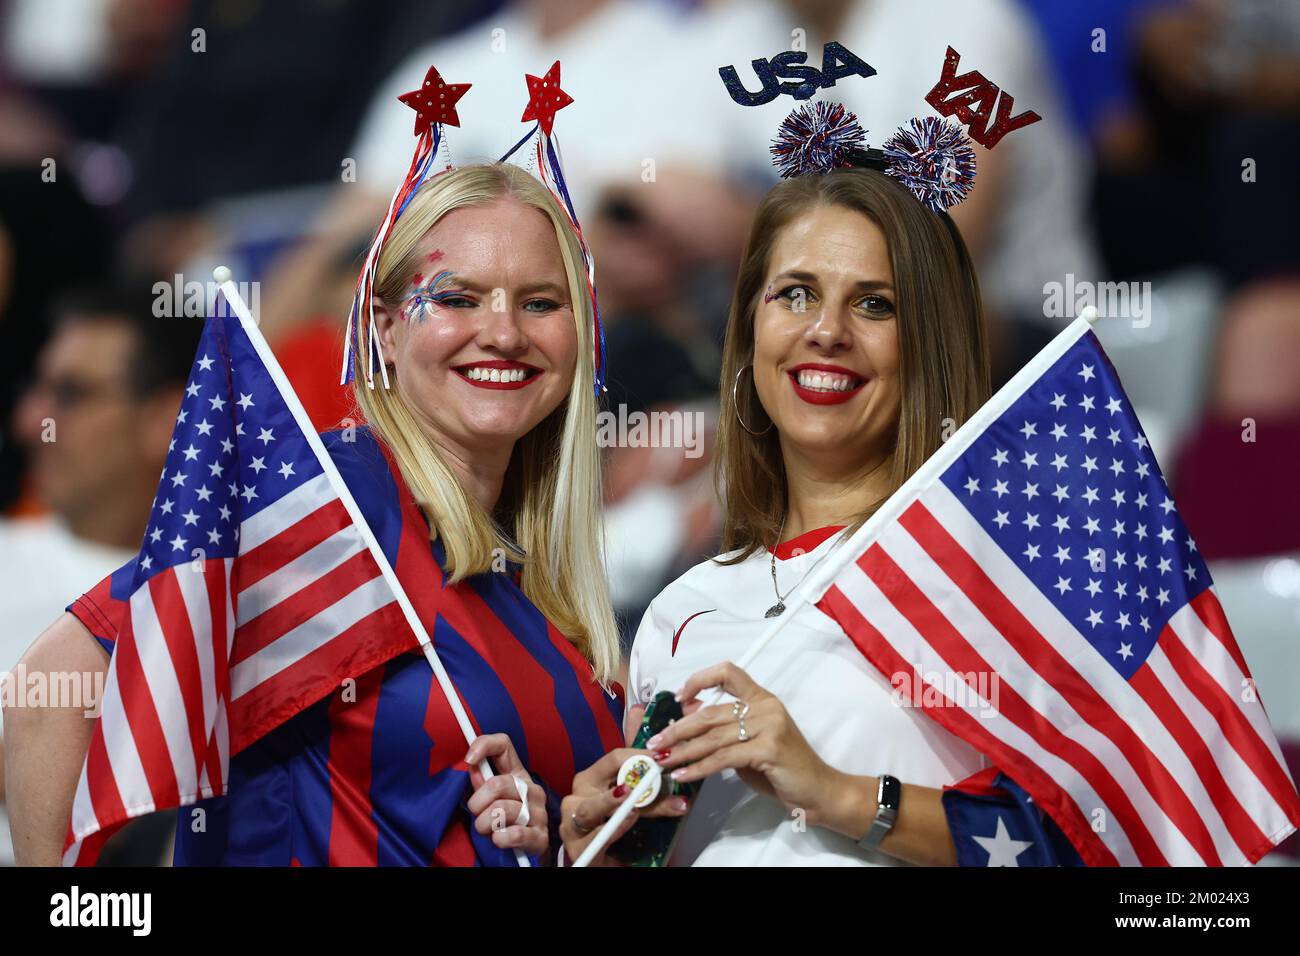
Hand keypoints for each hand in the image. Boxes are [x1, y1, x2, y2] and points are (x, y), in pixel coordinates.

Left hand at [464, 734, 548, 856]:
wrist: (531, 844)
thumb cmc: (507, 818)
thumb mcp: (492, 797)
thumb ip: (481, 781)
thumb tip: (473, 766)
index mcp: (518, 774)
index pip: (504, 745)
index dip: (484, 745)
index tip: (468, 759)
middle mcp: (532, 789)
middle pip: (497, 784)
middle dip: (477, 803)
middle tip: (477, 813)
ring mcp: (538, 812)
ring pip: (501, 810)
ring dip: (484, 824)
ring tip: (486, 829)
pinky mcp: (540, 836)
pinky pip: (515, 834)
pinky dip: (500, 838)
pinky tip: (499, 838)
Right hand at [557, 702, 689, 865]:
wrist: (595, 858)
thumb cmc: (607, 819)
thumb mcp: (625, 788)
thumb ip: (633, 755)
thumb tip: (640, 710)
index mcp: (589, 779)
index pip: (614, 759)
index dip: (640, 755)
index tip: (665, 755)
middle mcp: (576, 798)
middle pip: (605, 784)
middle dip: (633, 780)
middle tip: (655, 775)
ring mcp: (574, 825)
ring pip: (593, 811)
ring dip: (614, 806)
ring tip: (635, 805)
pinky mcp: (580, 850)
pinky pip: (595, 839)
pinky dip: (611, 831)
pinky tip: (626, 823)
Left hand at [646, 661, 843, 826]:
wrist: (818, 791)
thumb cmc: (783, 769)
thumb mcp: (751, 743)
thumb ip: (726, 731)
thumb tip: (688, 720)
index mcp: (761, 699)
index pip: (728, 671)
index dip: (699, 679)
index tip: (679, 697)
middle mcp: (765, 706)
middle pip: (710, 711)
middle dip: (678, 728)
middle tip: (655, 741)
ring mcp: (769, 726)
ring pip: (713, 736)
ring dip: (682, 750)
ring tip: (663, 760)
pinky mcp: (768, 749)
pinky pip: (723, 758)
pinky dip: (699, 768)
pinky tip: (684, 774)